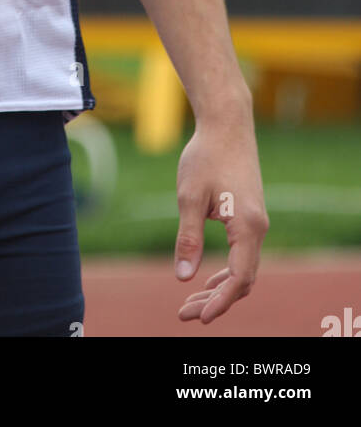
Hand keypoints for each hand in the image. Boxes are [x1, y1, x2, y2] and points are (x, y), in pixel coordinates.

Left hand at [173, 110, 268, 323]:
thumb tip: (183, 277)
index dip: (220, 301)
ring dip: (220, 289)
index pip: (238, 278)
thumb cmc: (206, 156)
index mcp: (247, 226)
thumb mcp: (189, 196)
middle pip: (243, 280)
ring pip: (244, 269)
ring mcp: (257, 223)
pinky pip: (243, 255)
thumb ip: (188, 238)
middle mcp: (258, 228)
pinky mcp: (250, 216)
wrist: (227, 125)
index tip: (199, 317)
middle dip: (216, 300)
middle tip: (184, 314)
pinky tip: (206, 279)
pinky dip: (226, 272)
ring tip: (190, 303)